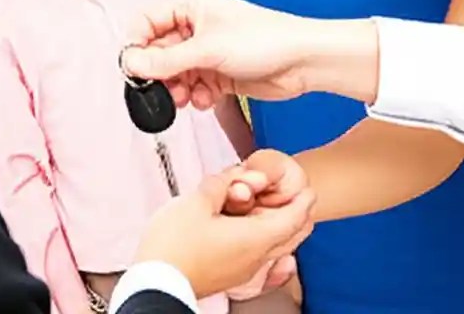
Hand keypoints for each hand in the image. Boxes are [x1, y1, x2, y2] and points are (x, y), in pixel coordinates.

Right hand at [121, 0, 314, 108]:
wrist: (302, 61)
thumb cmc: (265, 39)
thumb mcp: (207, 50)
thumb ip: (166, 60)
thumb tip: (132, 63)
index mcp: (190, 6)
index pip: (147, 22)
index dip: (136, 45)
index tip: (134, 68)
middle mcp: (196, 27)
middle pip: (158, 51)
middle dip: (159, 73)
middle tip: (160, 89)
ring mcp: (207, 51)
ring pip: (175, 73)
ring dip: (176, 88)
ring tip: (185, 96)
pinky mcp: (219, 73)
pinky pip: (194, 86)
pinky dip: (196, 95)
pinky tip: (206, 98)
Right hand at [136, 161, 314, 297]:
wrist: (156, 284)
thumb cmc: (174, 248)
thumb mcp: (196, 201)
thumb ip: (219, 184)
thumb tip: (229, 179)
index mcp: (254, 238)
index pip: (293, 218)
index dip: (303, 201)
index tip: (308, 189)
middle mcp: (255, 258)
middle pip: (291, 237)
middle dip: (299, 216)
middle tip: (300, 201)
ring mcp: (242, 270)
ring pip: (276, 249)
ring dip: (282, 229)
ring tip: (279, 213)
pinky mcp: (228, 276)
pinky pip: (260, 260)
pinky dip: (267, 244)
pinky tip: (257, 238)